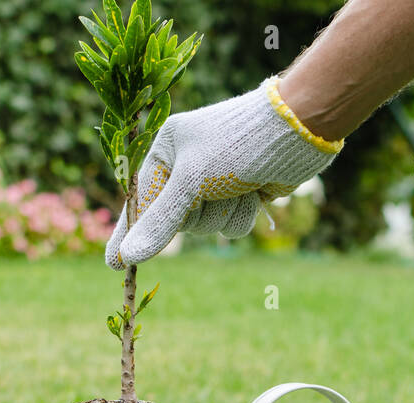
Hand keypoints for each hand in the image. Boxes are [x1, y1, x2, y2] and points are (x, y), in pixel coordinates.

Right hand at [106, 77, 343, 269]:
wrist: (299, 129)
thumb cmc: (238, 144)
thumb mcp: (191, 181)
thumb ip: (159, 222)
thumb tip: (128, 257)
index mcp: (166, 151)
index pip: (140, 202)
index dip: (129, 234)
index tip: (114, 264)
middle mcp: (187, 168)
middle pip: (177, 222)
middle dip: (198, 214)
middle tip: (212, 190)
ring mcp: (216, 183)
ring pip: (207, 227)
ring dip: (226, 214)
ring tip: (240, 186)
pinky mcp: (241, 194)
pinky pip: (231, 226)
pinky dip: (243, 215)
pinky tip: (256, 193)